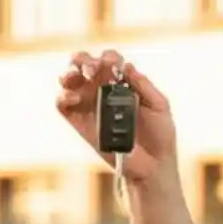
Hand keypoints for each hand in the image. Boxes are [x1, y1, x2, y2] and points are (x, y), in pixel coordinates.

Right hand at [56, 49, 176, 183]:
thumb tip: (127, 66)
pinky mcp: (80, 123)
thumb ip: (144, 85)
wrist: (153, 165)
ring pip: (69, 81)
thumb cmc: (160, 135)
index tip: (113, 64)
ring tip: (76, 77)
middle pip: (84, 65)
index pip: (109, 61)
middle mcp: (103, 91)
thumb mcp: (159, 105)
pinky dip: (62, 97)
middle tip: (91, 68)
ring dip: (68, 73)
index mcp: (123, 83)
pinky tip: (73, 97)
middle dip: (83, 60)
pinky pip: (63, 105)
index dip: (108, 57)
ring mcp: (90, 106)